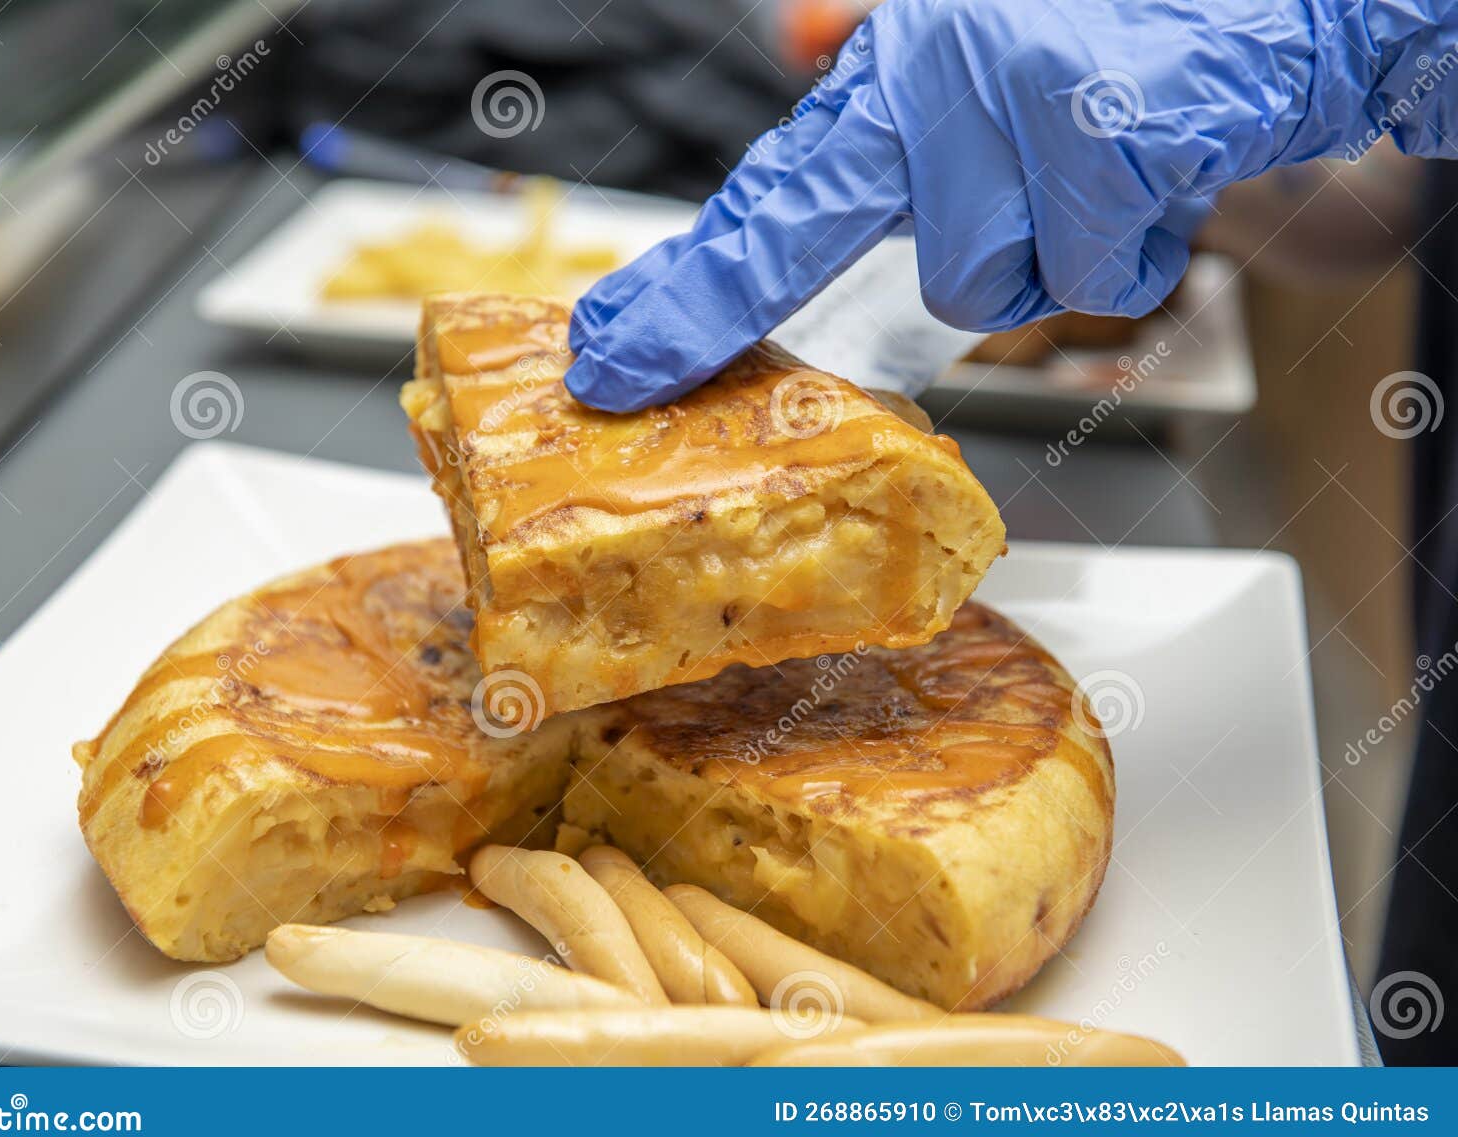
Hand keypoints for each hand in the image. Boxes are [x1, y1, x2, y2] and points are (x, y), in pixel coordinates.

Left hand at [566, 0, 1449, 410]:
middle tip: (1021, 177)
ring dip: (1059, 250)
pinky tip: (1153, 170)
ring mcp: (1015, 101)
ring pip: (995, 281)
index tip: (613, 360)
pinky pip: (1094, 270)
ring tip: (1103, 168)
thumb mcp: (981, 26)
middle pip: (897, 260)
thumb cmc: (1112, 28)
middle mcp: (938, 78)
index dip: (687, 298)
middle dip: (929, 260)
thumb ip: (878, 41)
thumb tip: (801, 36)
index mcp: (895, 72)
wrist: (1265, 9)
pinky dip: (1134, 241)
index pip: (765, 205)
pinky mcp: (1101, 128)